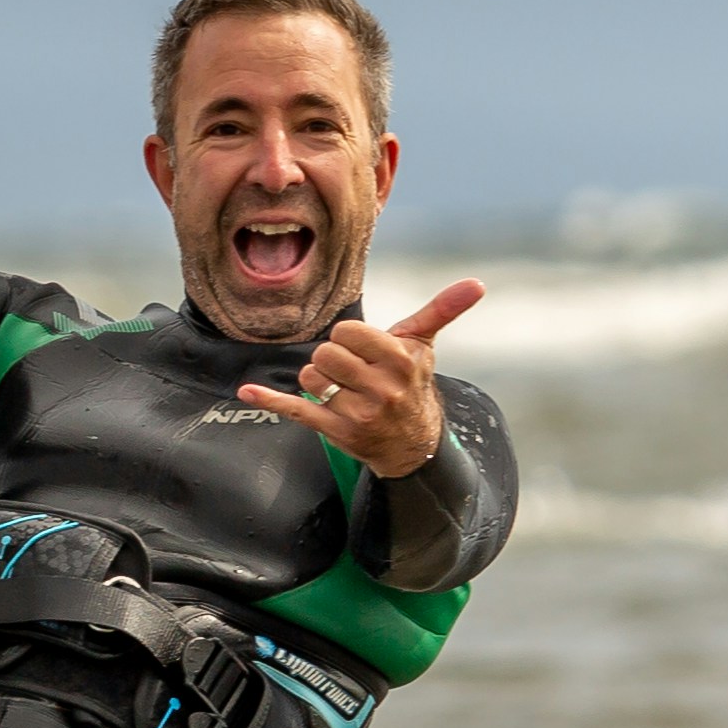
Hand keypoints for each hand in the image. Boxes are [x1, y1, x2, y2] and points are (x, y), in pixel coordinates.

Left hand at [243, 280, 481, 476]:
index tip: (361, 350)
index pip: (349, 333)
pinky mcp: (338, 433)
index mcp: (401, 361)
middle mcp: (383, 389)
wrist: (412, 444)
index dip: (348, 338)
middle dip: (332, 359)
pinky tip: (249, 390)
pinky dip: (272, 399)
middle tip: (350, 372)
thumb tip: (478, 283)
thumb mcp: (425, 346)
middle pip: (327, 353)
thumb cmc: (412, 384)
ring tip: (341, 389)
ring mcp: (360, 414)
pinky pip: (297, 409)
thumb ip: (443, 310)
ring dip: (318, 379)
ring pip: (312, 377)